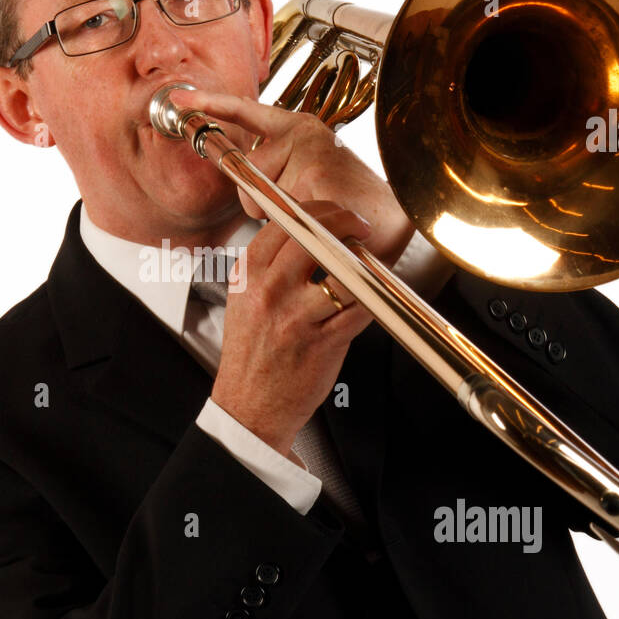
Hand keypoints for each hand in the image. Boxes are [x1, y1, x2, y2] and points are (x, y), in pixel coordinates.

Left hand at [170, 87, 413, 268]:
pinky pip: (280, 213)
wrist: (390, 221)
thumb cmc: (346, 205)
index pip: (246, 113)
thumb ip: (272, 179)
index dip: (210, 104)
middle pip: (245, 179)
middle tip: (306, 209)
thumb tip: (245, 190)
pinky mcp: (316, 171)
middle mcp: (302, 132)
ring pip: (259, 201)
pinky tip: (327, 221)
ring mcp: (309, 149)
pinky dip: (299, 228)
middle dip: (264, 206)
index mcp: (297, 130)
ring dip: (282, 220)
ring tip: (320, 215)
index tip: (180, 97)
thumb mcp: (304, 182)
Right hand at [211, 201, 374, 458]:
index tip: (337, 215)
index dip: (320, 211)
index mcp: (248, 275)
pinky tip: (373, 295)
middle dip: (346, 224)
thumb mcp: (244, 299)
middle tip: (361, 230)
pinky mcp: (323, 343)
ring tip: (369, 264)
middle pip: (315, 237)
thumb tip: (310, 232)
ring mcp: (296, 317)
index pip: (286, 223)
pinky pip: (360, 307)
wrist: (248, 406)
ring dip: (364, 263)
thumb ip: (270, 265)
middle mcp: (269, 292)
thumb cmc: (251, 353)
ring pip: (343, 271)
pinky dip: (373, 297)